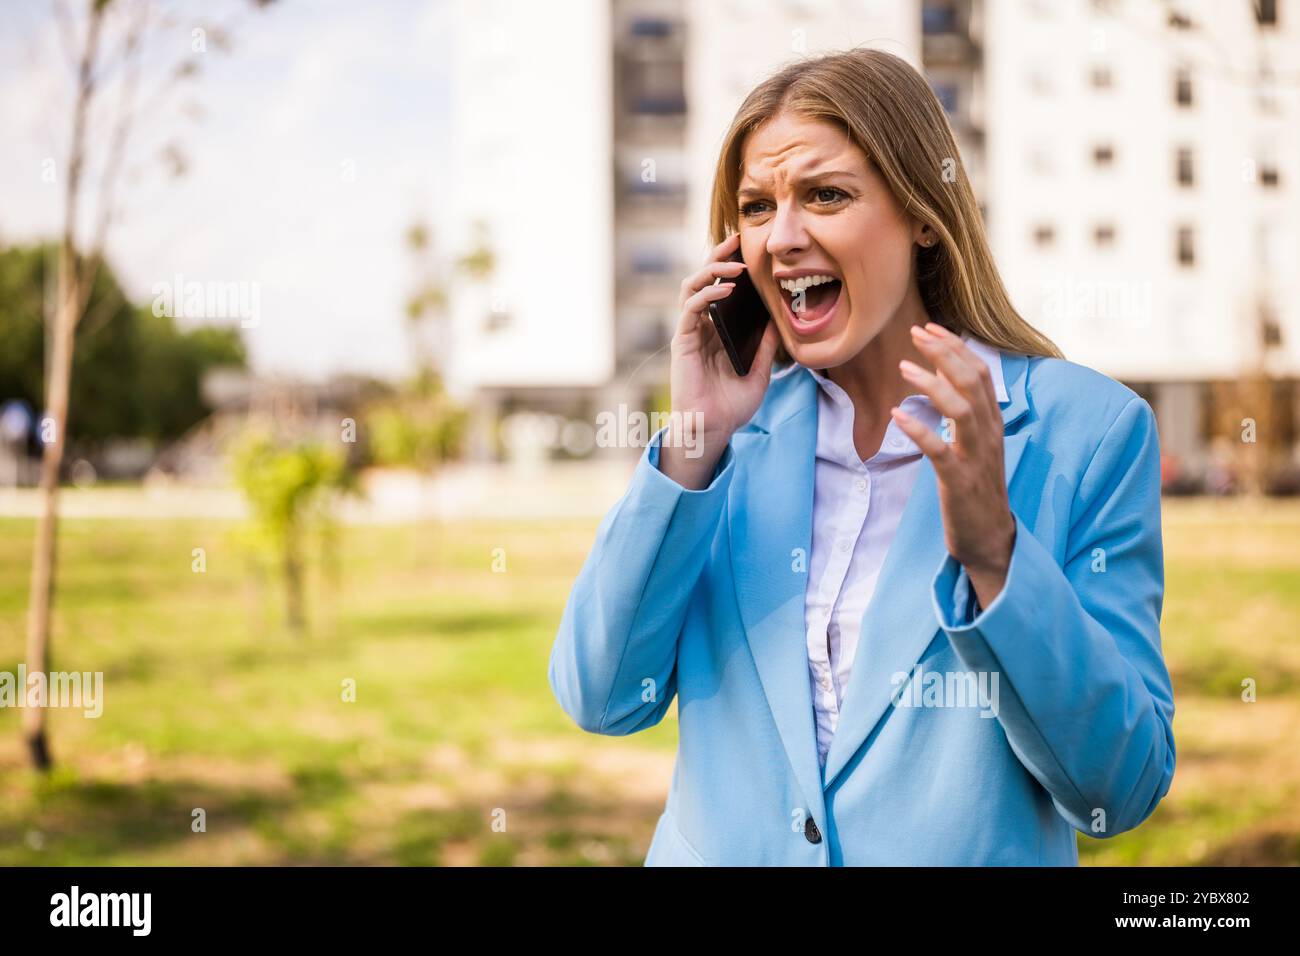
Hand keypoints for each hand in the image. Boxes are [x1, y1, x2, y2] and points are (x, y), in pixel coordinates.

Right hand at [660, 232, 780, 488]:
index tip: (750, 248)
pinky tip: (727, 289)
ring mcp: (689, 332)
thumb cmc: (731, 406)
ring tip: (736, 265)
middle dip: (719, 256)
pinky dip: (708, 293)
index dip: (731, 266)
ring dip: (712, 270)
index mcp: (717, 331)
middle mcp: (701, 327)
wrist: (713, 430)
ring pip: (692, 286)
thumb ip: (766, 348)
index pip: (720, 288)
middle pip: (704, 279)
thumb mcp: (759, 373)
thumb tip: (780, 322)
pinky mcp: (682, 341)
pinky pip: (691, 308)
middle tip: (738, 239)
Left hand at [890, 322, 1015, 608]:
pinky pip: (939, 450)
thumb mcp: (976, 446)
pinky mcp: (958, 482)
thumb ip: (966, 414)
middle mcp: (989, 435)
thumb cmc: (977, 489)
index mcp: (992, 424)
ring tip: (903, 367)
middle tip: (914, 332)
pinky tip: (897, 415)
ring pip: (960, 409)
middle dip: (944, 352)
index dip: (956, 347)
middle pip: (972, 381)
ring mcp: (976, 458)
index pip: (980, 373)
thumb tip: (947, 381)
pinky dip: (919, 430)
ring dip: (931, 384)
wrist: (989, 538)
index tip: (930, 327)